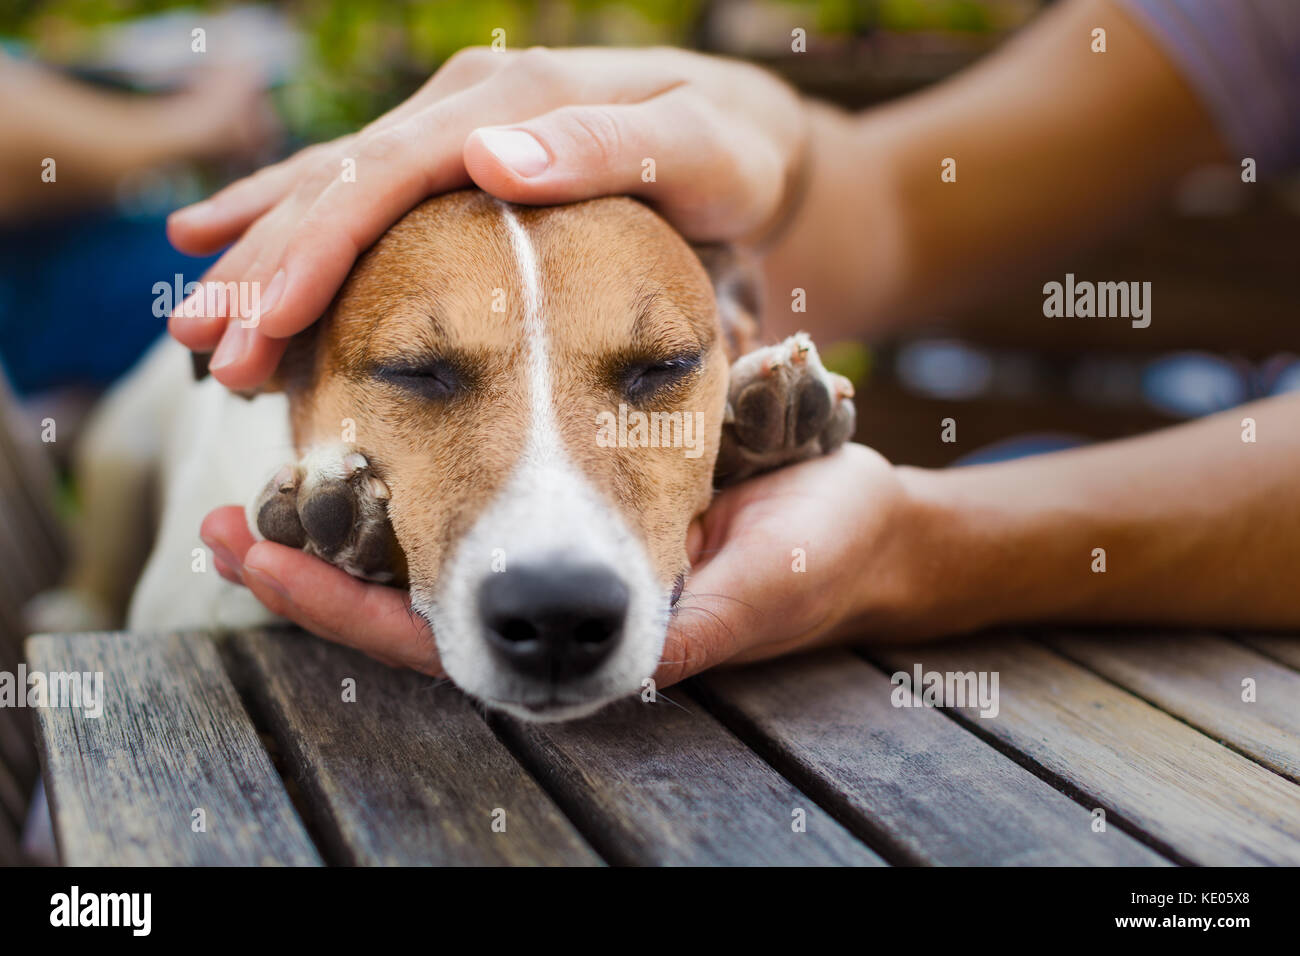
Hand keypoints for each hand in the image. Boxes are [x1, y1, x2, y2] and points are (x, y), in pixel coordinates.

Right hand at [167, 46, 806, 387]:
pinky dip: (296, 237)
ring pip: (332, 195)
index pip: (384, 177)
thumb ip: (606, 147)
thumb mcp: (698, 146)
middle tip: (202, 348)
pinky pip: (361, 203)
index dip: (314, 249)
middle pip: (337, 187)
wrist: (747, 142)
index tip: (263, 322)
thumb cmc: (729, 153)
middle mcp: (463, 112)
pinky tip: (238, 260)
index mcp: (506, 105)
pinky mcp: (458, 169)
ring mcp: (454, 136)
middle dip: (263, 269)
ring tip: (198, 329)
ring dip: (260, 260)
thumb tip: (490, 156)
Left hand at [198, 443, 918, 686]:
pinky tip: (360, 416)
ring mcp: (563, 554)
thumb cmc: (822, 550)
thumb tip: (613, 659)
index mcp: (590, 634)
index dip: (353, 608)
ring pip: (432, 547)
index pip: (445, 641)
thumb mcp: (760, 583)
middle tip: (222, 521)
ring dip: (345, 513)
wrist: (858, 522)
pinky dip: (414, 458)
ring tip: (264, 467)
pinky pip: (479, 488)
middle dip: (315, 567)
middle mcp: (560, 601)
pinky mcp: (579, 494)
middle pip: (410, 600)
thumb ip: (690, 622)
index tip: (259, 554)